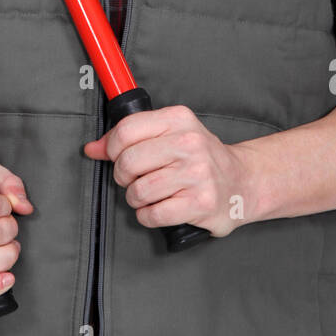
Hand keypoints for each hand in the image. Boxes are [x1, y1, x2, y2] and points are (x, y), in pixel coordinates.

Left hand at [84, 104, 251, 238]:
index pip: (126, 130)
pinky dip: (148, 216)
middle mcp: (190, 143)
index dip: (111, 147)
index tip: (115, 156)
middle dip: (123, 176)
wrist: (243, 182)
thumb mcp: (170, 134)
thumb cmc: (200, 158)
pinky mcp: (201, 204)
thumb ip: (130, 138)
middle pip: (128, 162)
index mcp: (179, 119)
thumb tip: (92, 148)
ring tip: (150, 194)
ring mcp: (197, 174)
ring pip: (139, 190)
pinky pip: (153, 214)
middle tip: (134, 178)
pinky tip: (160, 208)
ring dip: (136, 198)